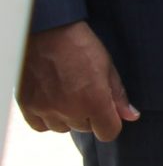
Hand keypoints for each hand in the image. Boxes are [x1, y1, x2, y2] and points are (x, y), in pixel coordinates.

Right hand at [16, 22, 138, 139]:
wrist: (47, 32)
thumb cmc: (80, 45)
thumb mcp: (108, 67)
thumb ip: (118, 95)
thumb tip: (131, 116)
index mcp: (93, 101)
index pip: (108, 133)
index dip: (111, 123)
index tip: (108, 112)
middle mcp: (69, 110)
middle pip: (86, 128)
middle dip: (89, 115)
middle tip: (85, 92)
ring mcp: (46, 110)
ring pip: (63, 128)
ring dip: (68, 117)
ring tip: (68, 93)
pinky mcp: (28, 106)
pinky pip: (41, 126)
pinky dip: (47, 118)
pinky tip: (52, 100)